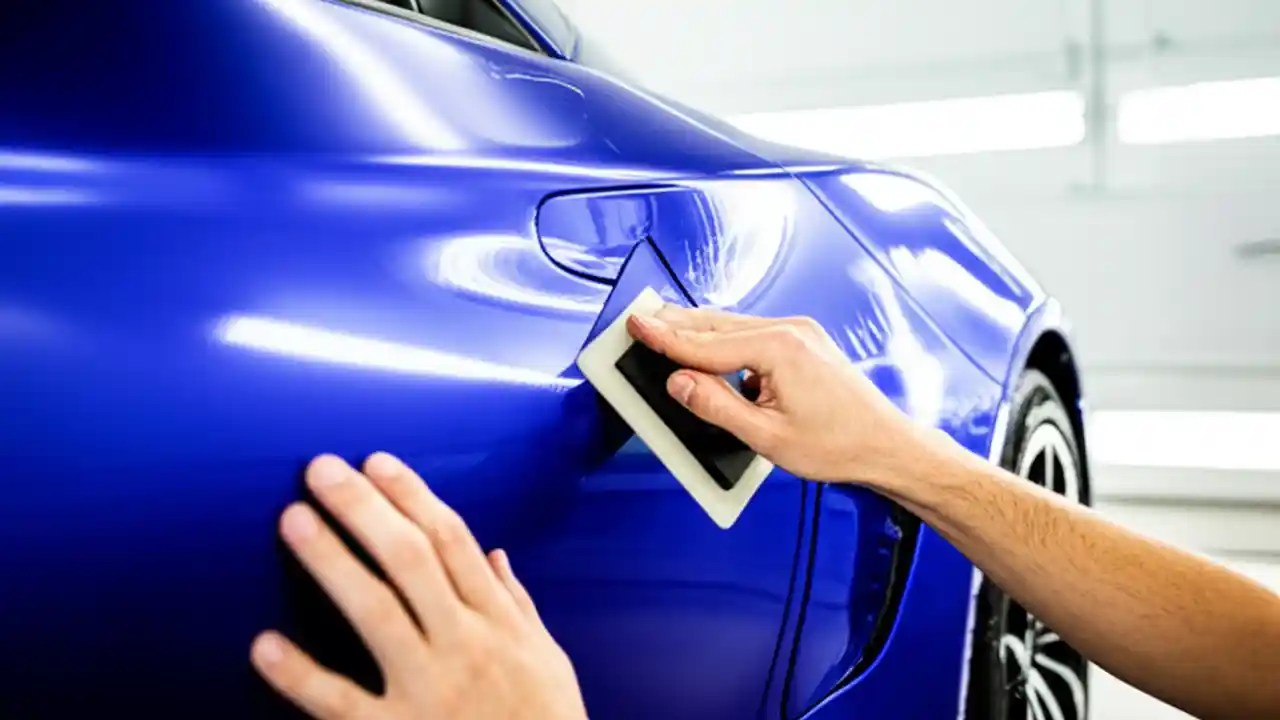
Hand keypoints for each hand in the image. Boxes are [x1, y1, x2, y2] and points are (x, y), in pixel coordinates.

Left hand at [251, 454, 586, 719]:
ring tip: (294, 519)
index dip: (411, 496)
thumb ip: (518, 604)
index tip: (377, 462)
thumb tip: (494, 554)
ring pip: (376, 612)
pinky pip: (342, 703)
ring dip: (333, 561)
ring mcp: (429, 689)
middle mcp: (464, 644)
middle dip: (365, 508)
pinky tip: (264, 646)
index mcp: (497, 621)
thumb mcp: (547, 657)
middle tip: (322, 470)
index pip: (451, 540)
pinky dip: (301, 676)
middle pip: (409, 560)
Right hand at [627, 306, 935, 486]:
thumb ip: (716, 405)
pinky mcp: (803, 342)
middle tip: (640, 322)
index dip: (664, 337)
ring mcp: (800, 333)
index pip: (706, 342)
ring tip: (665, 335)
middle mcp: (790, 330)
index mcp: (780, 349)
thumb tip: (679, 381)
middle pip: (716, 324)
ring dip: (699, 332)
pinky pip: (752, 334)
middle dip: (676, 325)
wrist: (886, 445)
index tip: (635, 325)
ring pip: (734, 326)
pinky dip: (725, 341)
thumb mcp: (766, 436)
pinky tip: (709, 353)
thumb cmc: (838, 445)